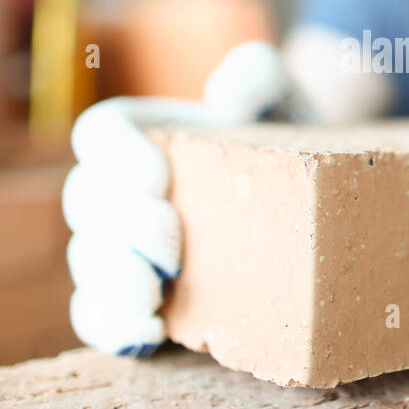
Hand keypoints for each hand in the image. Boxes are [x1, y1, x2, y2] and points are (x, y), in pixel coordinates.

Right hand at [62, 41, 291, 355]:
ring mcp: (125, 248)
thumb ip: (259, 74)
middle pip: (86, 201)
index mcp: (145, 134)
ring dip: (111, 280)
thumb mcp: (286, 99)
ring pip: (86, 262)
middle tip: (174, 245)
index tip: (159, 178)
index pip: (99, 132)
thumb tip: (223, 98)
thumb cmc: (291, 141)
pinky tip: (148, 335)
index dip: (114, 155)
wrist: (322, 205)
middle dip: (121, 225)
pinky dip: (110, 329)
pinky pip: (97, 317)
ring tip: (154, 293)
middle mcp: (123, 190)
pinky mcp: (137, 300)